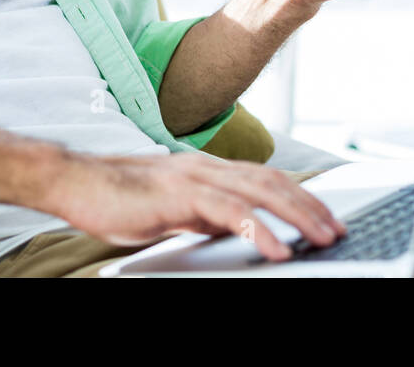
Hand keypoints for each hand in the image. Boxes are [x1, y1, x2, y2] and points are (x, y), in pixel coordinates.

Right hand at [45, 151, 345, 260]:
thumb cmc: (116, 197)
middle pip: (272, 182)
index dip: (300, 195)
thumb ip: (202, 212)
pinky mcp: (180, 195)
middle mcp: (206, 166)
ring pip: (259, 193)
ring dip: (296, 217)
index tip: (326, 216)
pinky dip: (258, 230)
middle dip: (310, 206)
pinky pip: (229, 212)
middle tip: (338, 229)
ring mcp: (194, 177)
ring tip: (321, 239)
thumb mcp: (171, 208)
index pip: (265, 177)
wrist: (75, 182)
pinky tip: (276, 249)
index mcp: (206, 168)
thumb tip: (230, 227)